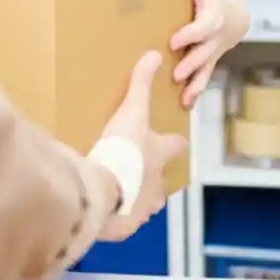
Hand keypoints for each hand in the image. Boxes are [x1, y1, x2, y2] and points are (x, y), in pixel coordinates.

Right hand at [94, 51, 187, 242]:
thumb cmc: (122, 150)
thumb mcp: (131, 111)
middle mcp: (158, 184)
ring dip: (135, 197)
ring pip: (145, 204)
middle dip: (151, 175)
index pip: (176, 145)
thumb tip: (155, 54)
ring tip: (118, 191)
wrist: (104, 191)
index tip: (172, 139)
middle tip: (134, 168)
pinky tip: (105, 212)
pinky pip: (124, 222)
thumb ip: (140, 84)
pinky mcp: (125, 226)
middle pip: (162, 180)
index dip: (173, 141)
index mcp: (160, 156)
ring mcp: (143, 208)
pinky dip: (117, 217)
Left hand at [169, 0, 249, 108]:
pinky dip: (197, 91)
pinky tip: (186, 104)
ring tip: (184, 96)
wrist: (235, 13)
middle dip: (192, 63)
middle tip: (176, 74)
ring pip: (206, 69)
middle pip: (205, 52)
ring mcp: (214, 51)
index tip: (174, 41)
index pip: (205, 26)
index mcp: (214, 14)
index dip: (191, 34)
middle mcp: (216, 36)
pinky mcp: (210, 62)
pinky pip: (205, 78)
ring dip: (195, 83)